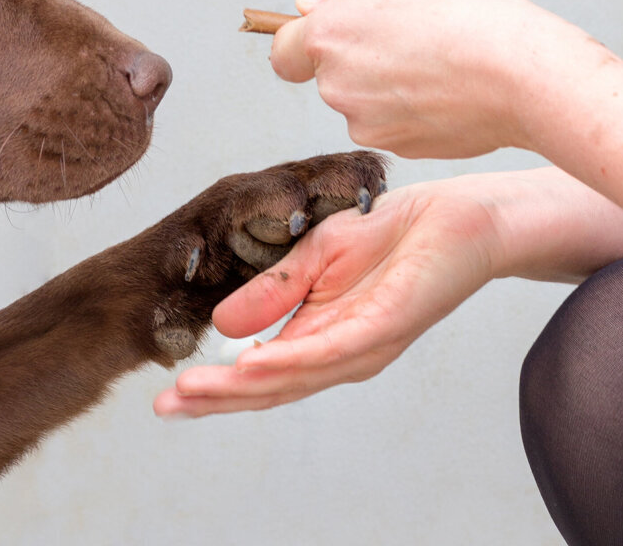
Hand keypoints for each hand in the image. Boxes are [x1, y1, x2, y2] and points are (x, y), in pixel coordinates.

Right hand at [154, 180, 497, 416]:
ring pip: (292, 377)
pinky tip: (249, 362)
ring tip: (193, 391)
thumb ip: (271, 292)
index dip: (214, 387)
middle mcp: (340, 354)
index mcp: (320, 338)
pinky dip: (286, 359)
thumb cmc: (392, 234)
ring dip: (239, 386)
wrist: (456, 215)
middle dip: (215, 399)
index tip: (168, 397)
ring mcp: (363, 345)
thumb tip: (221, 326)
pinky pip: (328, 350)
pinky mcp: (384, 326)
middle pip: (269, 388)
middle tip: (165, 407)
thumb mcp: (313, 256)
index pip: (260, 374)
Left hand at [270, 0, 591, 157]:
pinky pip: (393, 125)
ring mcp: (364, 122)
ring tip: (440, 66)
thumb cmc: (475, 17)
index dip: (301, 45)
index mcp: (330, 34)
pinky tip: (450, 94)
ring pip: (364, 102)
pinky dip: (413, 112)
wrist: (525, 77)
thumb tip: (309, 7)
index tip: (324, 40)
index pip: (283, 51)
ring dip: (388, 88)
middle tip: (413, 41)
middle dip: (361, 60)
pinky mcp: (395, 147)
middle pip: (332, 74)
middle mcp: (336, 84)